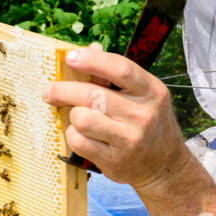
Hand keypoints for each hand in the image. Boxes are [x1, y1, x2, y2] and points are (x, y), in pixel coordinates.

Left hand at [42, 46, 189, 192]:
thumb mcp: (145, 96)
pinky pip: (79, 141)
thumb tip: (90, 49)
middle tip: (50, 91)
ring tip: (78, 117)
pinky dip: (73, 136)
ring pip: (81, 118)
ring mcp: (129, 140)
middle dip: (63, 90)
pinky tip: (82, 135)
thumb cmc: (149, 124)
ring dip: (73, 116)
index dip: (92, 60)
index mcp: (153, 92)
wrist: (165, 165)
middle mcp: (143, 115)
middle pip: (92, 95)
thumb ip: (118, 75)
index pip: (120, 69)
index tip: (70, 58)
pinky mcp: (115, 161)